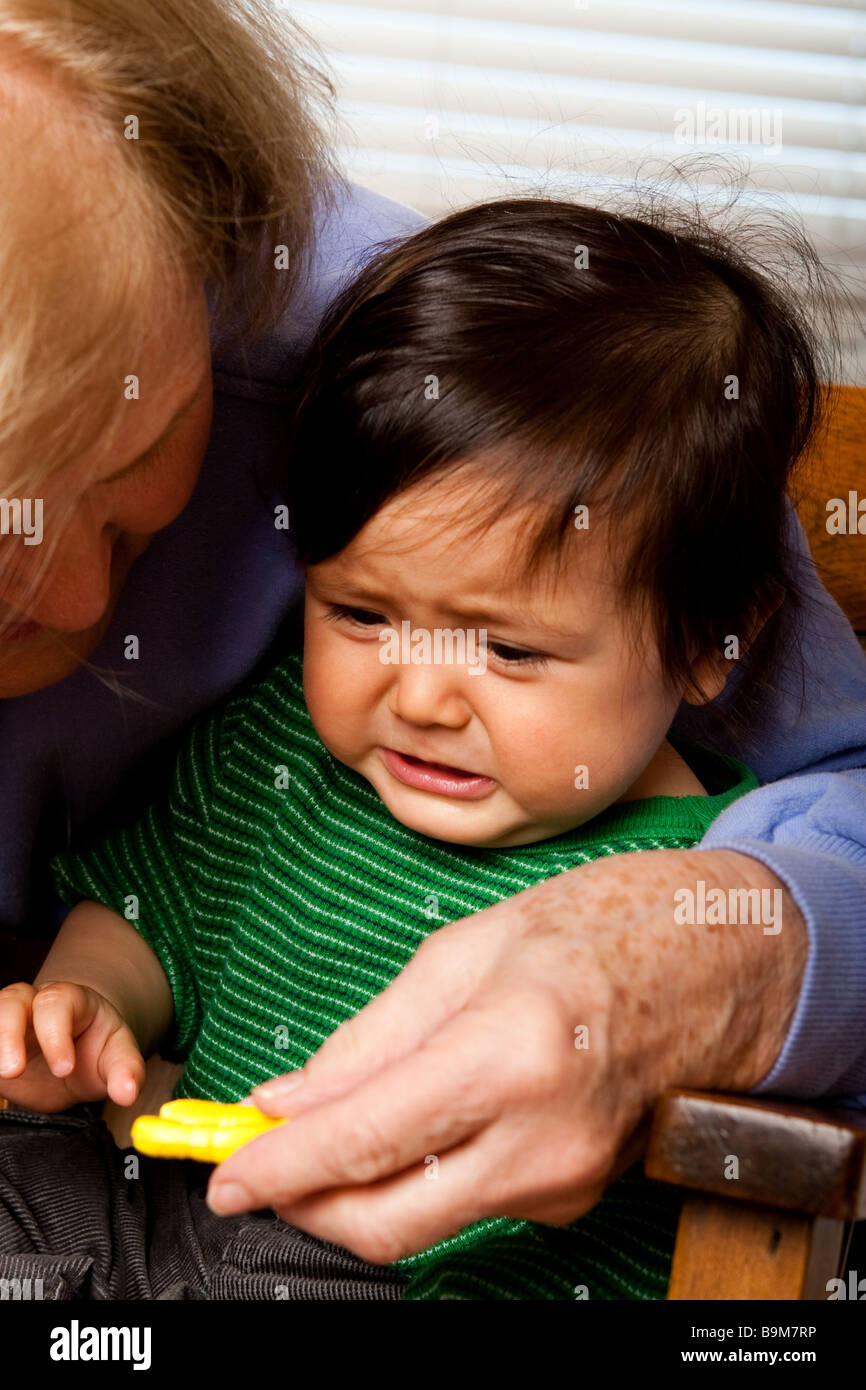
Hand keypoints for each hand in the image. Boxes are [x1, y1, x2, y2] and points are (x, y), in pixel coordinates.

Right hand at [0, 980, 145, 1112]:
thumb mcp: (118, 1057)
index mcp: (71, 1000)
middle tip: (14, 1071)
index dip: (55, 1034)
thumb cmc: (97, 1049)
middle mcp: (34, 1004)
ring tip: (2, 1075)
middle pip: (13, 1001)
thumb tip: (127, 1094)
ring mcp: (10, 1022)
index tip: (64, 1069)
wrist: (78, 1055)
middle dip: (9, 1034)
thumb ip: (126, 1072)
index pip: (57, 1003)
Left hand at [205, 848, 806, 1262]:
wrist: (719, 963)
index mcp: (509, 1053)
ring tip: (321, 1136)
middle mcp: (542, 1138)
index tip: (223, 1172)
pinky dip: (418, 1178)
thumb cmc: (600, 929)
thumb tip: (287, 1101)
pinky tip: (408, 1128)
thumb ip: (367, 1039)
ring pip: (424, 1222)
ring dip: (355, 1192)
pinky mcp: (575, 1195)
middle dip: (302, 1203)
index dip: (277, 1166)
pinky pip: (471, 1202)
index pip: (363, 1140)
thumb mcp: (464, 951)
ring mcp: (566, 1179)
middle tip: (254, 1167)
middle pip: (385, 1219)